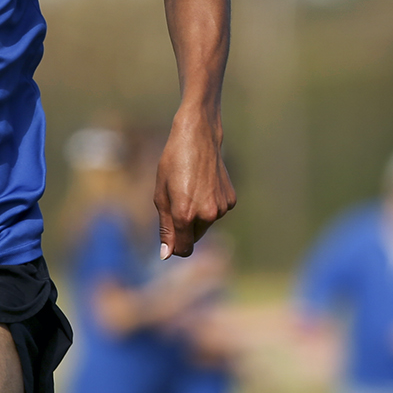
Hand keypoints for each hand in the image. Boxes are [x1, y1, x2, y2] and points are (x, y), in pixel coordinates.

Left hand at [154, 107, 234, 257]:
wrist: (199, 137)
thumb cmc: (173, 163)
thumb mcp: (161, 194)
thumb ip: (165, 227)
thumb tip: (166, 255)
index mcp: (185, 214)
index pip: (183, 249)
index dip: (175, 246)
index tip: (170, 236)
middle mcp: (207, 214)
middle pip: (194, 238)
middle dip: (185, 229)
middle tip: (177, 202)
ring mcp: (222, 208)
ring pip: (206, 225)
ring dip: (197, 216)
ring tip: (191, 189)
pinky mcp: (231, 200)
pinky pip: (217, 212)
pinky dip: (210, 205)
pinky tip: (205, 185)